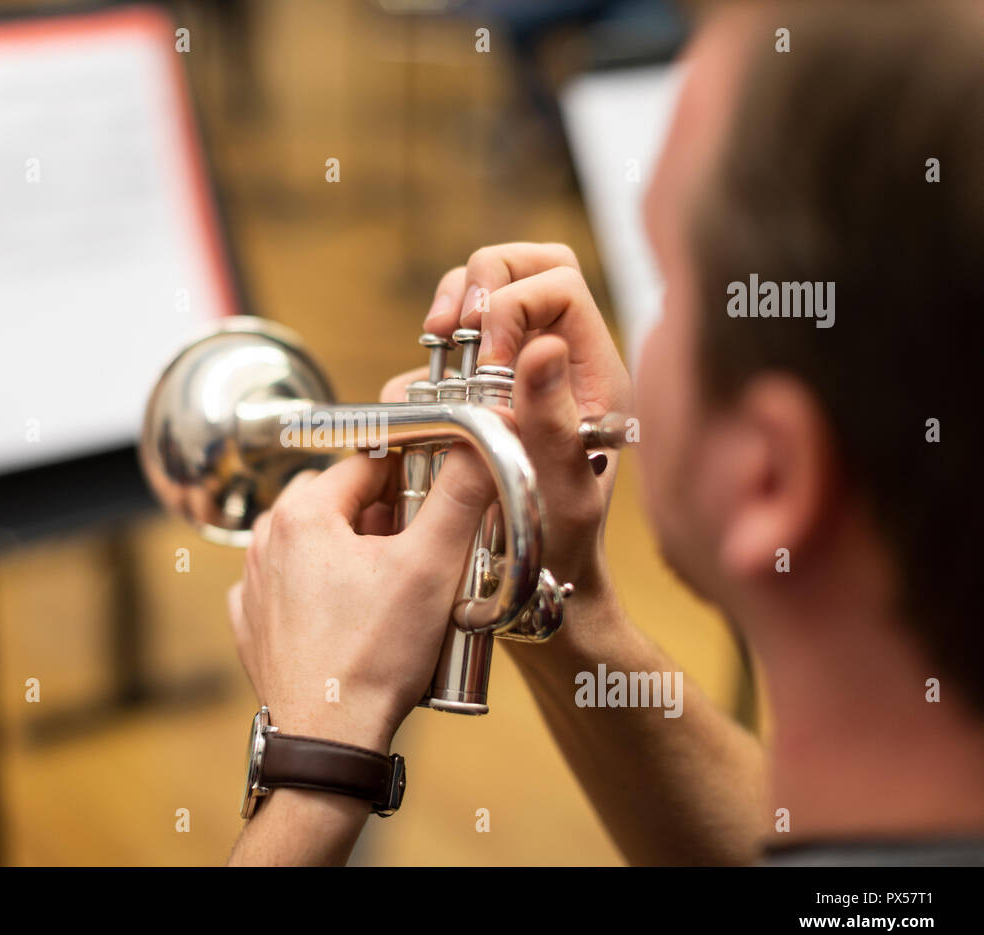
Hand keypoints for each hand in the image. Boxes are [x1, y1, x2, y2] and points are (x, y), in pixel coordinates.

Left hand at [228, 447, 493, 752]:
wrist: (329, 740)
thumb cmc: (374, 656)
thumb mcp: (431, 566)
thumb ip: (459, 495)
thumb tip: (481, 444)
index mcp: (301, 513)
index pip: (367, 462)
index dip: (412, 475)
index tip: (440, 500)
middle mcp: (265, 541)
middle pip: (339, 501)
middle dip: (383, 514)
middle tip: (423, 550)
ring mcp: (252, 585)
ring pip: (315, 542)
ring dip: (353, 550)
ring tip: (394, 586)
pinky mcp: (253, 624)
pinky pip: (291, 587)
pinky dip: (321, 590)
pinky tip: (352, 613)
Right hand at [401, 242, 633, 597]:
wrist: (537, 587)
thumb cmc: (560, 548)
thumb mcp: (563, 491)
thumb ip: (555, 420)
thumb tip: (542, 346)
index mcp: (595, 369)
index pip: (556, 281)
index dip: (512, 306)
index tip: (487, 368)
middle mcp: (558, 360)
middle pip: (521, 265)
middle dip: (476, 281)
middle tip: (447, 328)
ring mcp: (517, 374)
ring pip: (481, 296)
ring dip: (448, 311)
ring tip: (432, 345)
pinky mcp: (480, 396)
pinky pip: (448, 351)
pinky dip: (427, 362)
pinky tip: (421, 401)